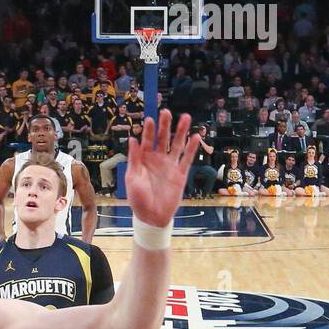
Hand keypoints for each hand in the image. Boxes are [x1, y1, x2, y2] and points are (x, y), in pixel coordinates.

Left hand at [124, 109, 198, 227]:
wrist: (152, 216)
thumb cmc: (138, 198)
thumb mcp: (132, 178)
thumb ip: (134, 159)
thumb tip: (132, 139)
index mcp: (143, 160)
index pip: (147, 141)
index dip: (148, 130)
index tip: (150, 119)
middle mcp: (157, 160)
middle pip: (163, 138)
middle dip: (165, 125)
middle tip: (167, 112)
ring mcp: (169, 166)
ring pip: (177, 145)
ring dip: (181, 131)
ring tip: (185, 117)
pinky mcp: (180, 174)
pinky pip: (187, 159)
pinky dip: (192, 148)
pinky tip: (196, 136)